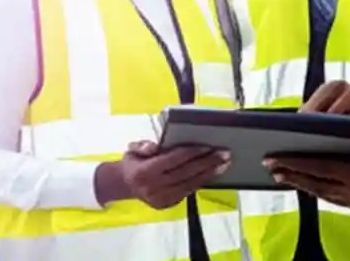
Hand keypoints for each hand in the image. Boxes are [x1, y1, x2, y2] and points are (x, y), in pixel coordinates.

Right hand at [95, 141, 230, 208]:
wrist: (125, 185)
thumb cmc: (133, 163)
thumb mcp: (132, 149)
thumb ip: (143, 146)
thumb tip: (154, 146)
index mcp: (144, 171)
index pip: (173, 160)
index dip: (192, 152)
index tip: (208, 145)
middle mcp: (154, 187)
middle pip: (186, 173)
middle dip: (207, 163)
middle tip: (224, 154)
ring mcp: (162, 199)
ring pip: (190, 184)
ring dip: (209, 174)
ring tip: (224, 164)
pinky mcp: (168, 205)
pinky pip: (188, 192)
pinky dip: (201, 182)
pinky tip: (212, 174)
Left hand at [263, 118, 349, 212]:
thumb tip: (339, 119)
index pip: (316, 167)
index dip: (292, 163)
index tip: (273, 158)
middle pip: (314, 183)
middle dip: (291, 175)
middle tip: (271, 169)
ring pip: (322, 194)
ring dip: (303, 185)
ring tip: (287, 177)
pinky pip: (335, 201)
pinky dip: (320, 192)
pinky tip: (313, 187)